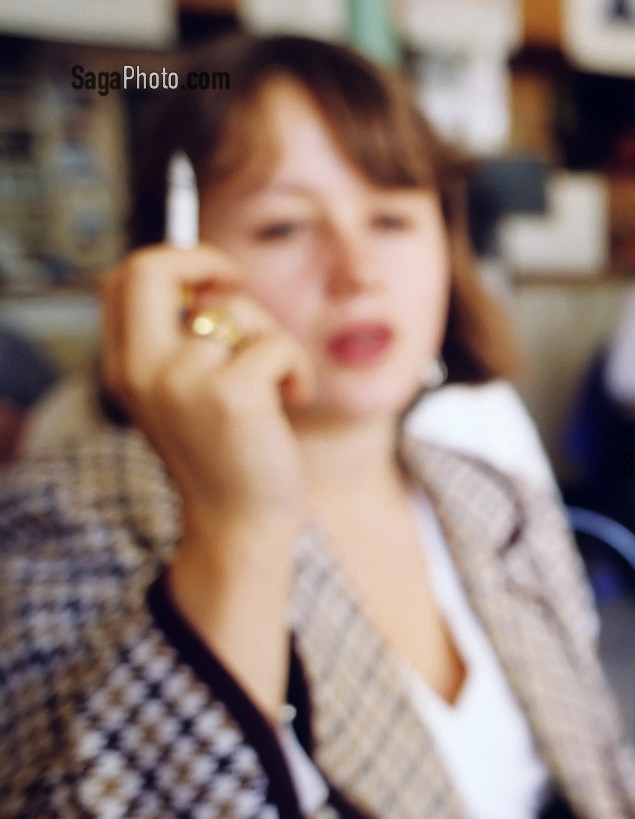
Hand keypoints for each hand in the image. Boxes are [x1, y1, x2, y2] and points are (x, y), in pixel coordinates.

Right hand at [101, 245, 312, 537]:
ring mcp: (183, 380)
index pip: (122, 279)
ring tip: (276, 384)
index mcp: (125, 368)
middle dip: (203, 261)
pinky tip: (292, 401)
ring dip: (272, 340)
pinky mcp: (231, 394)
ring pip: (238, 311)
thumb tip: (209, 279)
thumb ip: (180, 342)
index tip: (214, 280)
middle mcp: (142, 369)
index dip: (173, 263)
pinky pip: (277, 345)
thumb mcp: (185, 394)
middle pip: (151, 269)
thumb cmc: (227, 457)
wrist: (240, 526)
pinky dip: (297, 369)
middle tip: (236, 284)